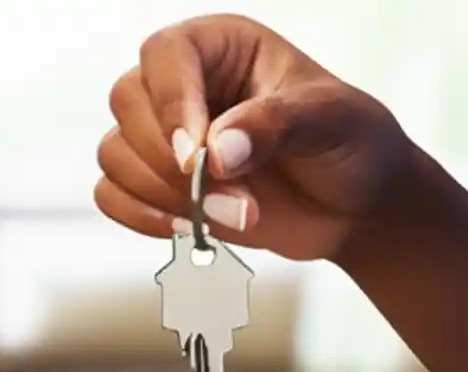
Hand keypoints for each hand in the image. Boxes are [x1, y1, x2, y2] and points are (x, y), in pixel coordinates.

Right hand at [98, 14, 412, 260]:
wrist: (356, 206)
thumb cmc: (351, 145)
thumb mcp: (332, 121)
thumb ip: (276, 126)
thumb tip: (216, 150)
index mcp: (221, 47)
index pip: (165, 54)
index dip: (171, 104)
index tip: (198, 156)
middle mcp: (183, 84)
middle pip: (127, 103)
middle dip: (174, 164)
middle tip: (236, 201)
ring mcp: (165, 135)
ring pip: (114, 153)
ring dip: (165, 197)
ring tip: (234, 217)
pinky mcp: (157, 184)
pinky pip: (111, 195)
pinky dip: (142, 217)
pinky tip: (190, 228)